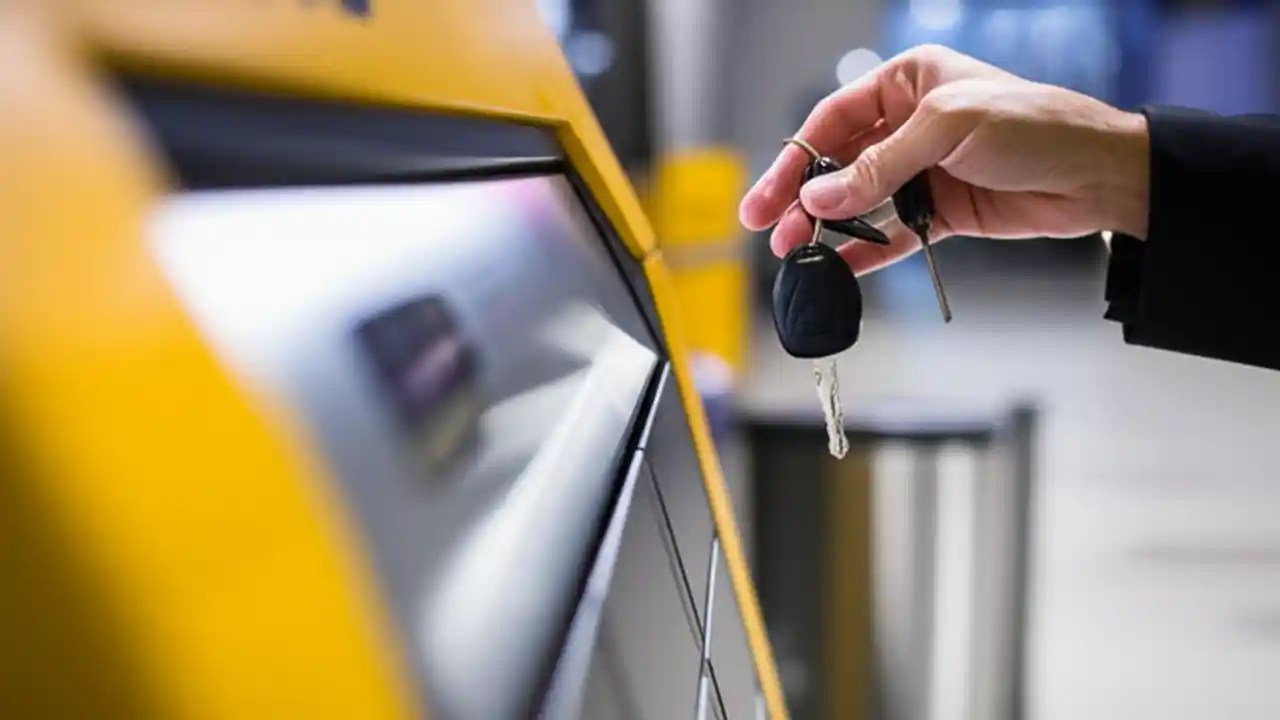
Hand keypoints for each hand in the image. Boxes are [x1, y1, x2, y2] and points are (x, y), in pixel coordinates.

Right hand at [739, 45, 1149, 275]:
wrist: (1100, 175)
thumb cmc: (1036, 125)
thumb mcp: (948, 129)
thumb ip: (880, 167)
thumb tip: (820, 197)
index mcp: (908, 82)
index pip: (833, 120)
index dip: (795, 158)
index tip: (767, 195)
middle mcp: (910, 124)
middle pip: (837, 163)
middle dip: (800, 197)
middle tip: (768, 229)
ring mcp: (924, 170)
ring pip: (859, 201)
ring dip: (826, 227)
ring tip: (795, 253)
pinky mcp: (941, 211)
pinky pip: (890, 234)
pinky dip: (863, 253)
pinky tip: (835, 268)